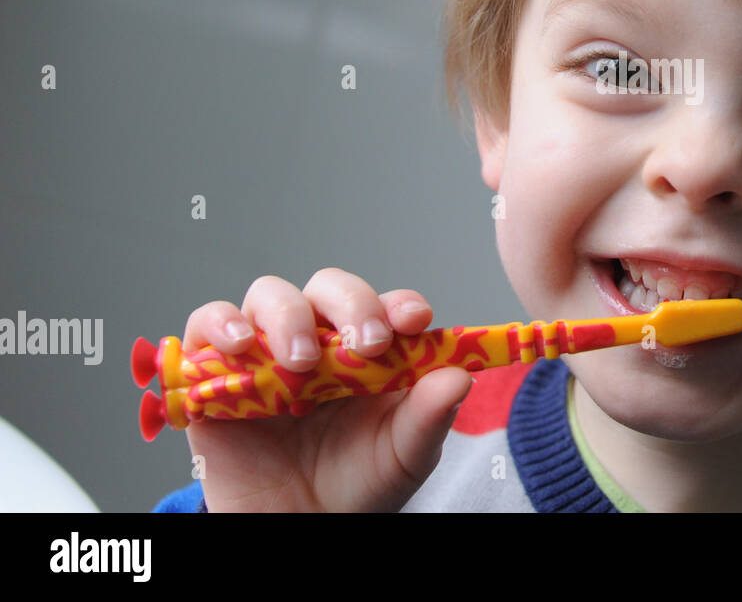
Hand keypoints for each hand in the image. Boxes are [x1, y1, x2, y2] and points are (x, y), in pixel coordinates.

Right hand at [180, 267, 471, 511]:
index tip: (414, 320)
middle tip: (365, 344)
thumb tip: (460, 377)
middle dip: (352, 304)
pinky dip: (219, 322)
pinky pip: (206, 324)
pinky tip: (240, 346)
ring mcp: (268, 350)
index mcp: (372, 352)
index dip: (400, 304)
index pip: (388, 306)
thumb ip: (429, 416)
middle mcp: (322, 340)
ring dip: (288, 316)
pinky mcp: (216, 370)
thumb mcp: (404, 456)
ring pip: (271, 296)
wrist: (298, 528)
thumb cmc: (357, 484)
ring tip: (299, 361)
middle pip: (331, 288)